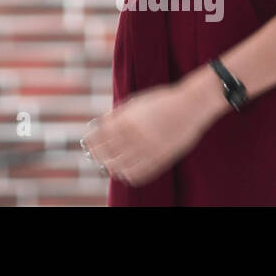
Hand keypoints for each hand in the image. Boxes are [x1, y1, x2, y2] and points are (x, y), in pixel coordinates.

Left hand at [81, 82, 211, 186]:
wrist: (189, 106)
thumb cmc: (161, 100)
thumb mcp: (136, 102)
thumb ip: (118, 114)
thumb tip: (101, 123)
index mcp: (127, 121)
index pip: (101, 136)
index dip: (91, 141)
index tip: (86, 143)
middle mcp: (135, 137)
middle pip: (109, 152)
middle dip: (98, 155)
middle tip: (94, 157)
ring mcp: (149, 150)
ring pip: (122, 166)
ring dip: (112, 167)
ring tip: (108, 166)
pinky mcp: (161, 159)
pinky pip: (141, 173)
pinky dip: (130, 175)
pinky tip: (125, 173)